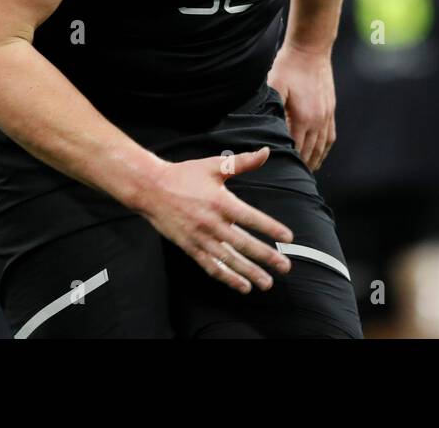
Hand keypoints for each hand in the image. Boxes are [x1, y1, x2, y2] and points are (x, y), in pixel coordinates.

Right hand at [132, 147, 293, 293]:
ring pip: (229, 260)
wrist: (151, 189)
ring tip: (267, 283)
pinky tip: (242, 286)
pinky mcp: (190, 247)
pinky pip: (211, 267)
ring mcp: (200, 238)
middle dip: (266, 257)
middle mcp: (212, 223)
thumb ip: (242, 162)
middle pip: (243, 244)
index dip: (270, 228)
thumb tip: (266, 152)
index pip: (251, 218)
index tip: (288, 238)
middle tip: (285, 267)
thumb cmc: (184, 175)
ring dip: (249, 273)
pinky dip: (227, 278)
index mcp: (221, 202)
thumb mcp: (213, 165)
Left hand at [267, 42, 335, 170]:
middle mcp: (317, 120)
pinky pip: (330, 137)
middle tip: (291, 181)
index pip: (296, 149)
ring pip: (322, 147)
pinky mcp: (330, 109)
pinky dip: (324, 149)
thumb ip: (271, 107)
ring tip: (305, 173)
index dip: (289, 163)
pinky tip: (319, 155)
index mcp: (302, 117)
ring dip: (314, 161)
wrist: (311, 49)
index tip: (281, 174)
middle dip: (301, 167)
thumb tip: (263, 125)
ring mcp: (326, 115)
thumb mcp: (275, 85)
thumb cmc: (289, 66)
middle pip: (310, 152)